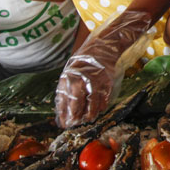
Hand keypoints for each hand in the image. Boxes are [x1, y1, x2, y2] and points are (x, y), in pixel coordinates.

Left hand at [55, 10, 151, 127]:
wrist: (104, 44)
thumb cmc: (85, 60)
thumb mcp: (72, 70)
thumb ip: (68, 87)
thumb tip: (63, 108)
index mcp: (69, 75)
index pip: (63, 98)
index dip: (63, 112)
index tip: (62, 123)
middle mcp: (80, 77)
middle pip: (76, 101)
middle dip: (74, 115)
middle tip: (74, 125)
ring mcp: (95, 78)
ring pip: (92, 101)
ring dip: (90, 113)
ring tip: (88, 120)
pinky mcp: (107, 79)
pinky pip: (104, 96)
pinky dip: (102, 105)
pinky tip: (99, 110)